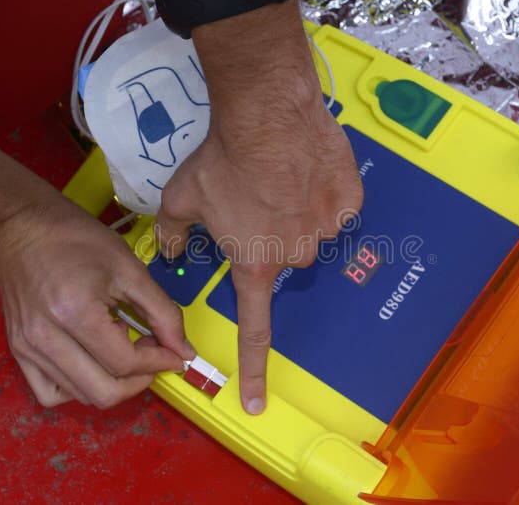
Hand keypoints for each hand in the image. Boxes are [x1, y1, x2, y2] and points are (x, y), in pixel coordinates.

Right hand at [0, 196, 195, 407]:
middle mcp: (45, 338)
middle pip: (103, 392)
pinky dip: (78, 388)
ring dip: (111, 382)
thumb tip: (183, 350)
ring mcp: (27, 348)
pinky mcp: (18, 350)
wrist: (21, 225)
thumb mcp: (130, 268)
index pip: (125, 363)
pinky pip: (50, 394)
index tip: (174, 353)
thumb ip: (162, 312)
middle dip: (138, 380)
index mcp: (75, 313)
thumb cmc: (75, 238)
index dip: (158, 362)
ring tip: (120, 348)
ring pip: (80, 396)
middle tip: (151, 355)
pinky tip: (92, 363)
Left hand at [154, 9, 362, 413]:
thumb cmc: (222, 159)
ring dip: (296, 210)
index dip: (254, 370)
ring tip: (278, 176)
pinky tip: (306, 168)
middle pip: (282, 255)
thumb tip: (169, 251)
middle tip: (254, 199)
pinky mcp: (350, 200)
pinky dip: (323, 191)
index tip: (256, 403)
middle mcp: (295, 255)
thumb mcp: (181, 197)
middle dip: (268, 233)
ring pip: (310, 228)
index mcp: (255, 264)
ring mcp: (327, 229)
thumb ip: (172, 233)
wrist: (267, 115)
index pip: (255, 330)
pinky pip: (336, 204)